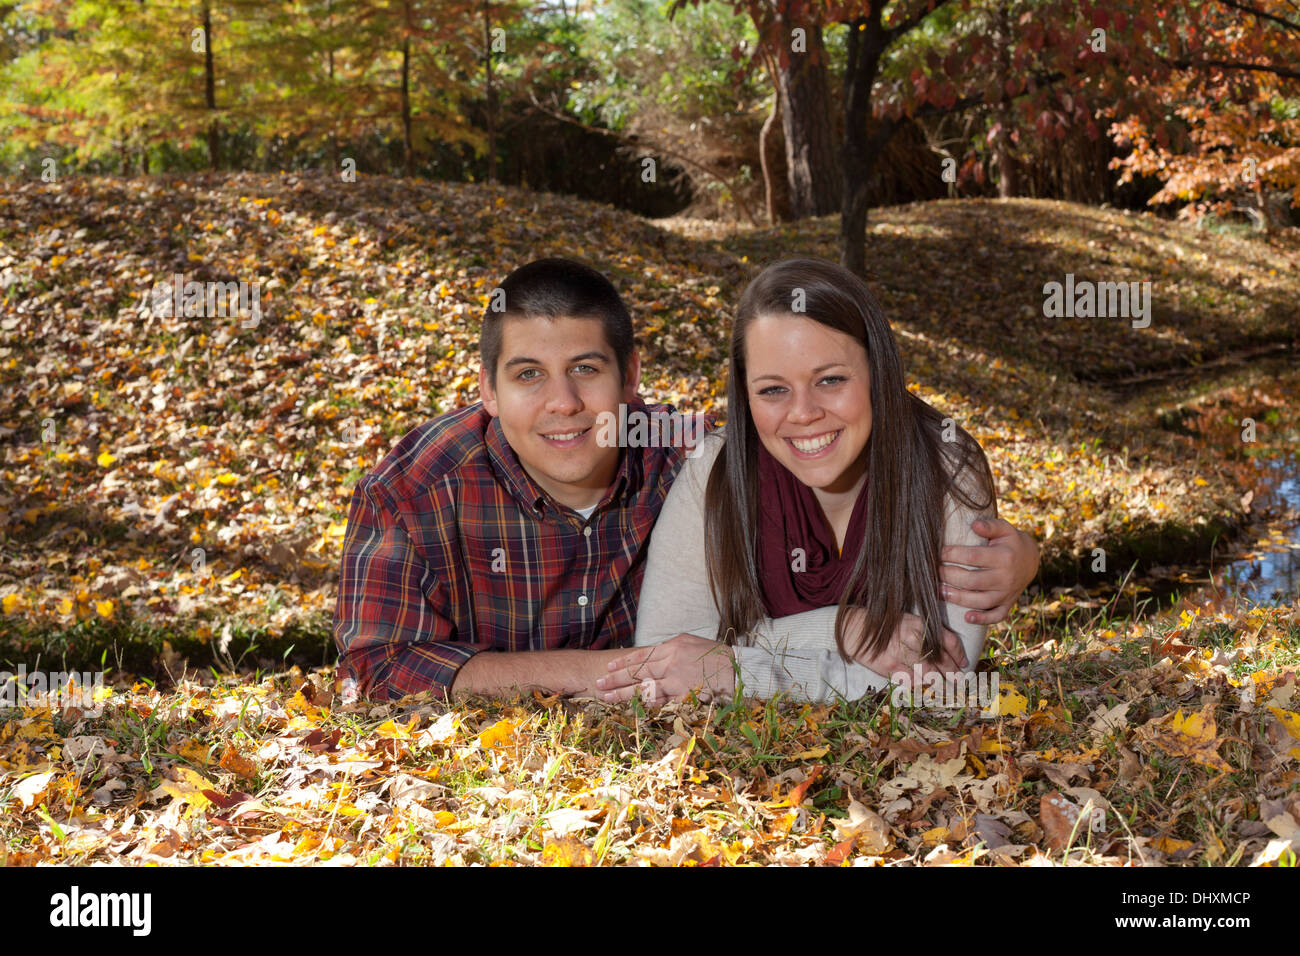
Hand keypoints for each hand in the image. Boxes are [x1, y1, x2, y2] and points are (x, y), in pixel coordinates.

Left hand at [596, 633, 735, 705]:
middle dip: (615, 679)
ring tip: (606, 698)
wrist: (738, 668)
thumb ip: (671, 647)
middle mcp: (670, 663)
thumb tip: (656, 652)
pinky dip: (647, 706)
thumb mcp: (691, 642)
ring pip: (644, 688)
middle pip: (637, 672)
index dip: (622, 663)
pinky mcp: (684, 696)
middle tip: (598, 684)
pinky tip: (633, 710)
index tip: (608, 668)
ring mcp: (676, 681)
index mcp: (671, 648)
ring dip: (623, 694)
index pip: (640, 656)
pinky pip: (661, 703)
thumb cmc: (716, 655)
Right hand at [849, 610, 967, 687]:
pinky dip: (921, 688)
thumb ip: (925, 633)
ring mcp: (901, 654)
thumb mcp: (907, 621)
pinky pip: (910, 681)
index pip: (948, 640)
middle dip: (953, 674)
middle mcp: (913, 638)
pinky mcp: (889, 667)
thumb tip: (946, 652)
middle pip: (942, 661)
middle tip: (960, 684)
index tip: (964, 664)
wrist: (854, 628)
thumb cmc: (883, 625)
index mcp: (920, 624)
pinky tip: (928, 693)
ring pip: (929, 674)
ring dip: (942, 685)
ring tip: (950, 693)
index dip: (958, 655)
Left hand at [939, 516, 1038, 625]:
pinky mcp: (1007, 604)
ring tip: (939, 591)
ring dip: (958, 599)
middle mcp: (1006, 577)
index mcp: (1004, 557)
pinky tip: (966, 618)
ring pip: (981, 601)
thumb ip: (990, 525)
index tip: (938, 552)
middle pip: (973, 581)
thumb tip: (974, 524)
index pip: (973, 557)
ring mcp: (1007, 593)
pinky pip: (996, 616)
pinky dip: (982, 619)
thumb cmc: (1010, 542)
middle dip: (949, 576)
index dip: (952, 555)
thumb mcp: (1005, 529)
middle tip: (934, 571)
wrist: (1030, 560)